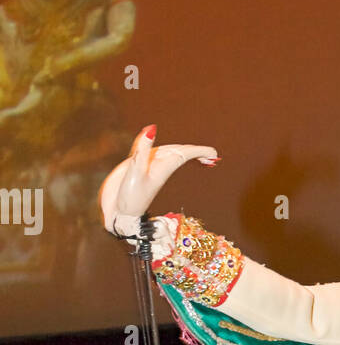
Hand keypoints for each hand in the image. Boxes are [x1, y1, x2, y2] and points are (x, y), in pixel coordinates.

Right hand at [98, 124, 219, 241]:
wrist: (119, 215)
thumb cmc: (131, 198)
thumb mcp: (136, 173)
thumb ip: (142, 151)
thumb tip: (152, 128)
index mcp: (164, 166)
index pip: (186, 154)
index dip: (200, 152)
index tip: (215, 154)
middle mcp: (158, 166)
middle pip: (180, 153)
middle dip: (195, 153)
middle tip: (212, 154)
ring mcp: (147, 167)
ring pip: (167, 153)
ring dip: (180, 151)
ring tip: (193, 153)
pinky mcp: (135, 168)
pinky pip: (149, 154)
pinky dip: (155, 149)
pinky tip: (158, 150)